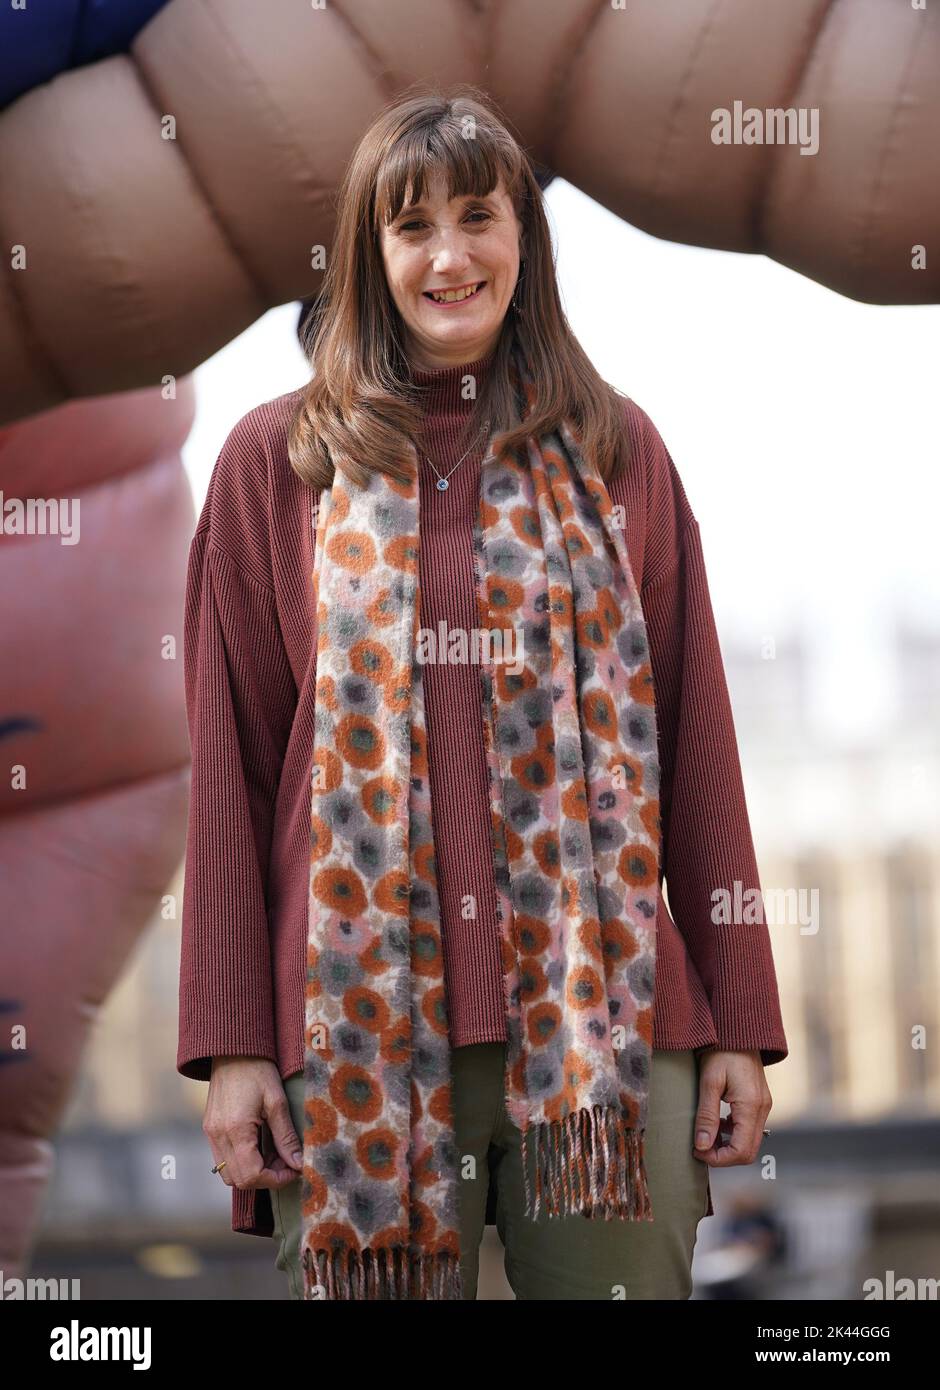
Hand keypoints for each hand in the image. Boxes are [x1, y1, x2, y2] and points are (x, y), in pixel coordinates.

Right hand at [203, 1056, 303, 1190]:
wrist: (233, 1049)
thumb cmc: (257, 1070)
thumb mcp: (277, 1102)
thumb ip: (286, 1136)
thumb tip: (297, 1163)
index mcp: (235, 1129)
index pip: (251, 1175)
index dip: (275, 1180)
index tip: (293, 1170)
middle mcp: (218, 1136)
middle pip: (239, 1180)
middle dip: (266, 1178)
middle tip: (286, 1163)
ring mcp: (211, 1134)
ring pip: (229, 1173)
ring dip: (253, 1172)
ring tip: (275, 1155)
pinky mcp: (210, 1129)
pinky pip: (223, 1159)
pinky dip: (242, 1162)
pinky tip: (260, 1147)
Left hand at [692, 1048, 771, 1167]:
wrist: (738, 1029)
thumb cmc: (721, 1051)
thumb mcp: (709, 1082)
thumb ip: (707, 1116)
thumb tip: (702, 1146)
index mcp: (751, 1106)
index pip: (741, 1151)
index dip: (719, 1159)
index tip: (697, 1152)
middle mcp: (762, 1109)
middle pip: (748, 1151)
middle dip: (723, 1156)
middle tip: (699, 1148)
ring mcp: (764, 1106)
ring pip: (750, 1142)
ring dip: (728, 1146)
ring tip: (705, 1136)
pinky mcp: (760, 1102)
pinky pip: (750, 1128)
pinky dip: (733, 1133)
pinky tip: (717, 1123)